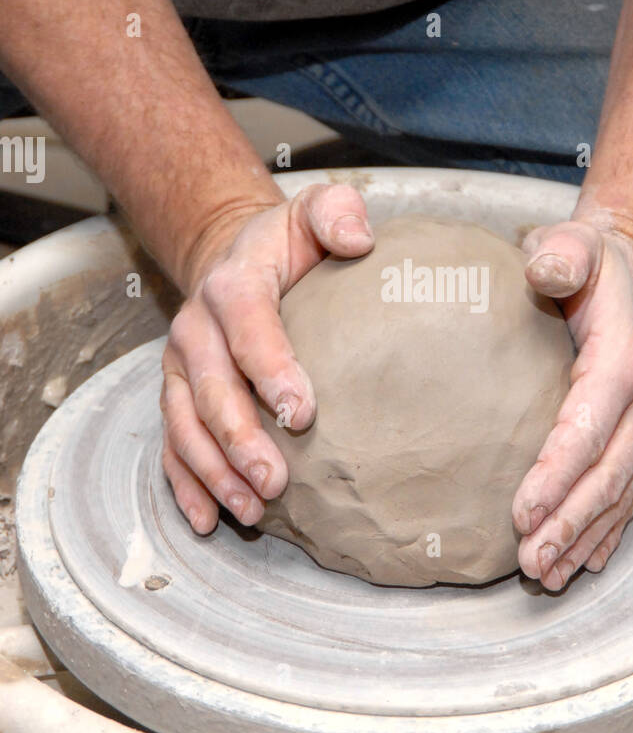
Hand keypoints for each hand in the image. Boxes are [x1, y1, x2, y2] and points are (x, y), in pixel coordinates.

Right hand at [160, 183, 372, 532]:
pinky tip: (210, 520)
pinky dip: (187, 485)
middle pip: (211, 389)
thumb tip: (359, 238)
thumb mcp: (313, 212)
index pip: (249, 327)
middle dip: (239, 438)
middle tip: (276, 478)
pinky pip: (173, 445)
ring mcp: (180, 367)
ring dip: (214, 472)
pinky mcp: (177, 396)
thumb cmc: (286, 245)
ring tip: (252, 508)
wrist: (234, 256)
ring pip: (185, 425)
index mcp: (233, 284)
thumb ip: (336, 212)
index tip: (303, 411)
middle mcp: (197, 329)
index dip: (271, 369)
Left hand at [513, 206, 632, 589]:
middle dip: (569, 524)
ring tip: (547, 575)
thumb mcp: (576, 243)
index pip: (587, 428)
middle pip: (606, 475)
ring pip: (619, 494)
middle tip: (530, 563)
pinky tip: (582, 563)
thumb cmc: (592, 262)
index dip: (556, 474)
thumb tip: (545, 270)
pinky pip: (628, 494)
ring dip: (583, 538)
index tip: (521, 511)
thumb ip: (562, 255)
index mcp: (623, 362)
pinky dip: (607, 532)